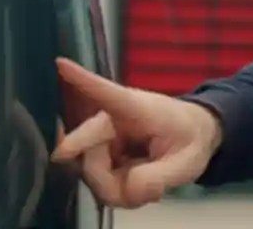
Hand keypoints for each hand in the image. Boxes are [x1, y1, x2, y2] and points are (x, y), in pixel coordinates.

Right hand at [51, 58, 222, 207]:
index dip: (81, 80)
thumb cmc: (190, 138)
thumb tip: (126, 190)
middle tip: (142, 189)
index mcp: (134, 108)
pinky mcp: (98, 156)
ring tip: (147, 181)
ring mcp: (101, 139)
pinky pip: (97, 183)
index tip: (59, 63)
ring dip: (115, 186)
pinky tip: (136, 181)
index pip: (105, 93)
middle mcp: (110, 119)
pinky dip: (117, 190)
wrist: (192, 137)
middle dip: (104, 175)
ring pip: (89, 172)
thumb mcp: (188, 161)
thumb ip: (157, 177)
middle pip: (84, 146)